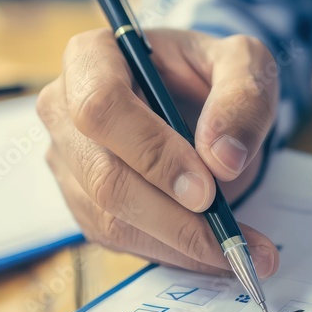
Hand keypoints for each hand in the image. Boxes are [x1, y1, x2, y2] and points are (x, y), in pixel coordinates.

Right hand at [38, 28, 279, 276]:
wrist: (202, 99)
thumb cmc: (215, 74)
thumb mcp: (247, 64)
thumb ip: (243, 96)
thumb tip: (223, 159)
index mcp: (93, 57)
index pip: (101, 108)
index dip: (152, 153)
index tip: (206, 188)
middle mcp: (64, 109)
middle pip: (103, 176)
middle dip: (173, 216)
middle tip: (234, 235)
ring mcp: (68, 161)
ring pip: (110, 219)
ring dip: (180, 245)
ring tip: (243, 253)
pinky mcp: (83, 202)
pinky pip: (120, 241)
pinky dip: (174, 254)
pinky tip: (217, 252)